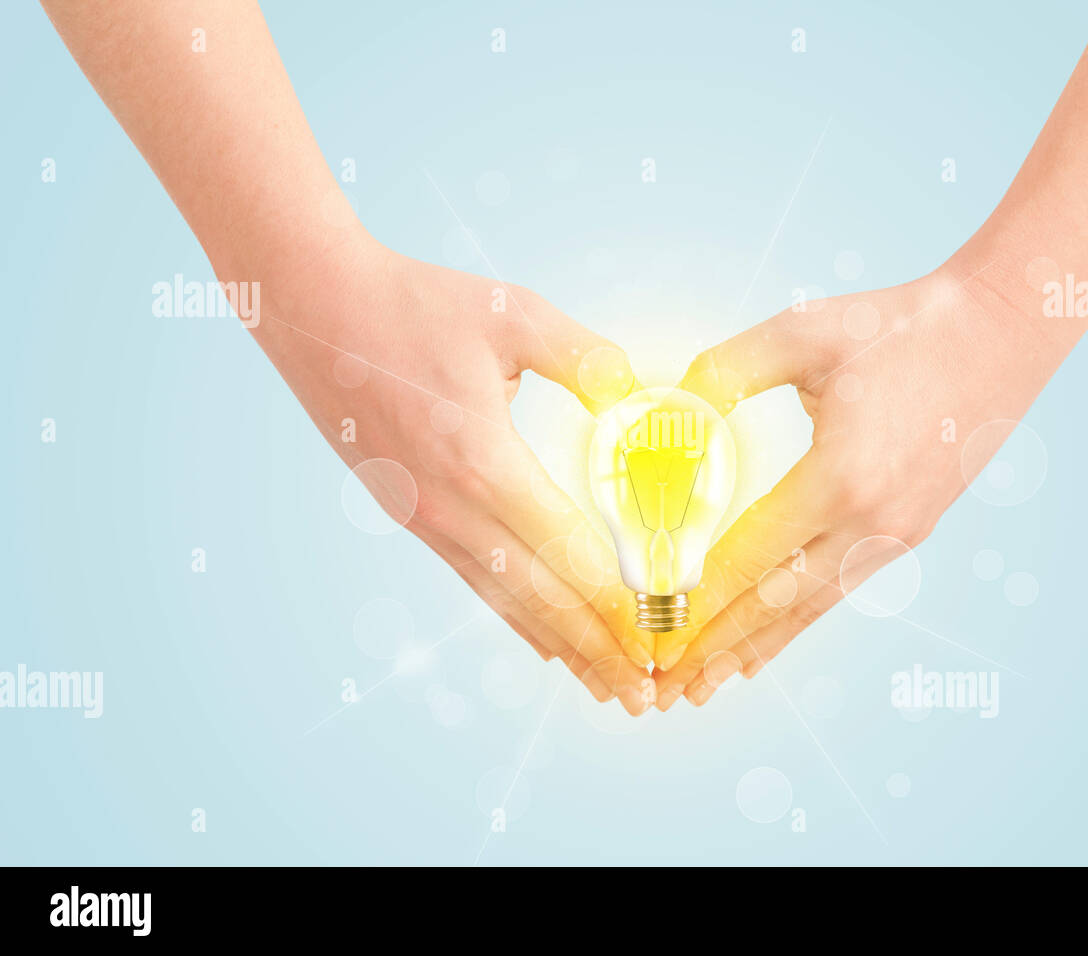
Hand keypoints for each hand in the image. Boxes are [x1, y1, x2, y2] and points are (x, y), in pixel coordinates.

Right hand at [253, 235, 655, 713]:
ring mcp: (427, 517)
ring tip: (606, 688)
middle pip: (539, 598)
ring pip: (505, 601)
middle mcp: (452, 506)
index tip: (659, 643)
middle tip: (646, 695)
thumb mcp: (513, 313)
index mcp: (483, 459)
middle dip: (598, 650)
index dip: (616, 605)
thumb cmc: (416, 304)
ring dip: (561, 648)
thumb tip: (637, 393)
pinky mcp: (412, 516)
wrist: (314, 307)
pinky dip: (517, 618)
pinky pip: (475, 580)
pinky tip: (546, 643)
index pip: (566, 553)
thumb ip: (585, 357)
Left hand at [653, 262, 1073, 707]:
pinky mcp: (908, 533)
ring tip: (702, 688)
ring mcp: (895, 535)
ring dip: (751, 651)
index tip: (646, 632)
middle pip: (774, 605)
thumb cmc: (898, 325)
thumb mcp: (801, 332)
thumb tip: (670, 414)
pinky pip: (836, 592)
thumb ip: (726, 372)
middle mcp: (871, 522)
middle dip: (712, 649)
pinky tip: (762, 649)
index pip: (748, 557)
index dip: (692, 599)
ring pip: (807, 610)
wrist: (997, 333)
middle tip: (660, 690)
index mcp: (841, 476)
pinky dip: (792, 625)